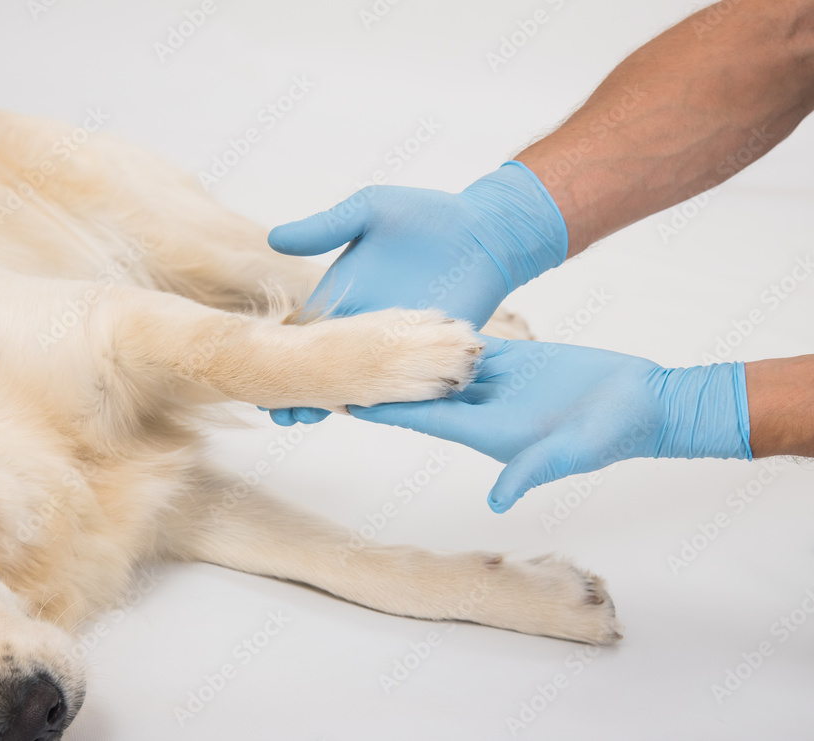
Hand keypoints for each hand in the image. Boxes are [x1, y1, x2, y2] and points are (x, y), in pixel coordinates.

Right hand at [265, 161, 567, 425]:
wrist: (487, 230)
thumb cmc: (429, 214)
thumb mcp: (371, 210)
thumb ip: (326, 226)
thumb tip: (273, 238)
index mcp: (345, 297)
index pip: (304, 334)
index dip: (281, 355)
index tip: (257, 376)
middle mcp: (368, 327)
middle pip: (327, 368)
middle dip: (304, 390)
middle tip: (280, 413)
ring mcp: (401, 346)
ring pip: (362, 383)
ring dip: (337, 402)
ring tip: (309, 419)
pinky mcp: (433, 356)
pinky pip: (406, 384)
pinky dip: (386, 400)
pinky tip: (362, 413)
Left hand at [349, 336, 752, 511]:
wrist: (644, 403)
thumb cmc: (614, 432)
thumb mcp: (574, 452)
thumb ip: (535, 470)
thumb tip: (500, 499)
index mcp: (487, 431)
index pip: (423, 418)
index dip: (384, 409)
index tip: (342, 398)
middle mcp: (481, 410)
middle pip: (418, 393)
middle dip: (381, 381)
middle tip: (335, 361)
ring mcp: (493, 385)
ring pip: (437, 366)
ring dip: (405, 355)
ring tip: (363, 336)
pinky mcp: (511, 360)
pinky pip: (466, 346)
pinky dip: (440, 334)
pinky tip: (411, 319)